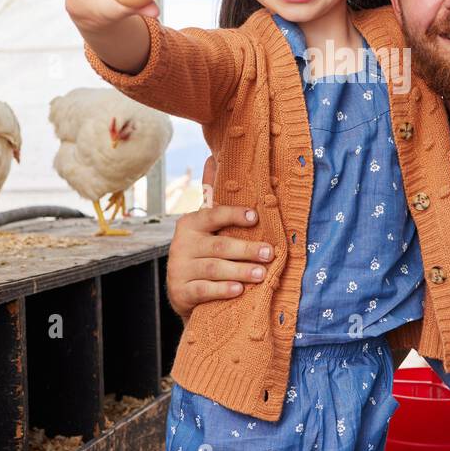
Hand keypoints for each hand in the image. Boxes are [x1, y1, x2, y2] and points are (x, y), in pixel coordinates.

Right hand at [166, 156, 272, 320]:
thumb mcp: (208, 228)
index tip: (255, 217)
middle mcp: (182, 244)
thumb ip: (212, 198)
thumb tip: (212, 157)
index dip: (234, 215)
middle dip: (247, 249)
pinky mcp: (180, 292)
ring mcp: (179, 269)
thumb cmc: (206, 253)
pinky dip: (221, 290)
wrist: (187, 293)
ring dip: (240, 270)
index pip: (213, 215)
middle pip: (219, 245)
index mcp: (190, 223)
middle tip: (270, 253)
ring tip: (262, 273)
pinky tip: (238, 290)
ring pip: (213, 268)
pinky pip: (203, 290)